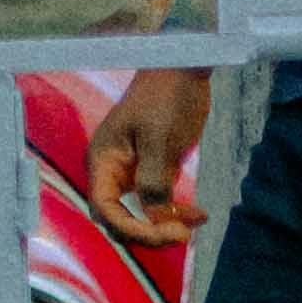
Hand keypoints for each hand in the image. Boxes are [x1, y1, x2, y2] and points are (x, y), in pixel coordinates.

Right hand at [86, 68, 207, 246]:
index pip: (105, 209)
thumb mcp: (159, 139)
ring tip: (195, 222)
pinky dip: (175, 212)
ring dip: (165, 225)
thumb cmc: (166, 98)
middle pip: (120, 217)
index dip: (131, 228)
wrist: (184, 69)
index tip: (166, 232)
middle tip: (184, 233)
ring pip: (141, 214)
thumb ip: (152, 180)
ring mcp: (132, 172)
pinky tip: (198, 213)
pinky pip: (158, 202)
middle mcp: (112, 171)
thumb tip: (154, 217)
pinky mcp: (153, 170)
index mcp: (104, 161)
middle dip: (150, 231)